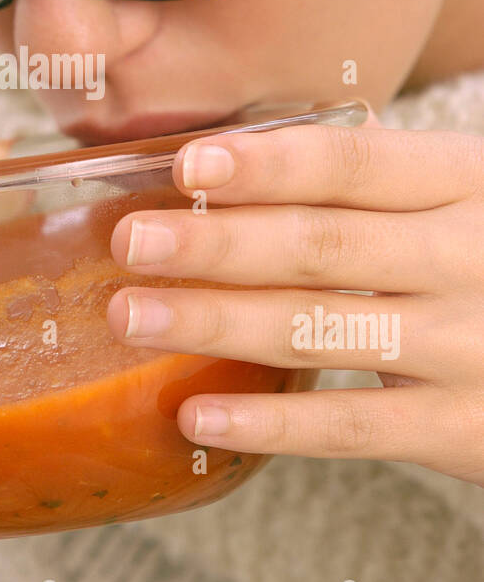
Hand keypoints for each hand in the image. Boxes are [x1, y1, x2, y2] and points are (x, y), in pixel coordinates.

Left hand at [106, 118, 483, 487]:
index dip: (269, 165)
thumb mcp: (471, 195)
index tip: (185, 165)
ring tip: (134, 317)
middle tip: (132, 243)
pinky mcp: (466, 429)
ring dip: (219, 323)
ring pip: (325, 330)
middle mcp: (473, 257)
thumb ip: (386, 177)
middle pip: (325, 246)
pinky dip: (270, 423)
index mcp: (468, 183)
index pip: (356, 167)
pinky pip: (353, 429)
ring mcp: (471, 347)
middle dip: (219, 244)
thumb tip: (253, 151)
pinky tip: (196, 415)